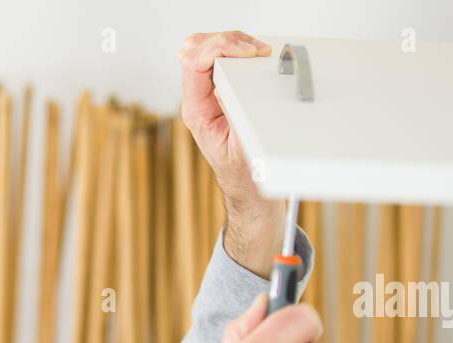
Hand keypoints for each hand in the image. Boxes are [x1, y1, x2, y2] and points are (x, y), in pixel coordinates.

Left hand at [180, 30, 281, 276]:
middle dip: (227, 41)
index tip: (251, 53)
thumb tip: (244, 84)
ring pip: (205, 49)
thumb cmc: (247, 174)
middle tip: (256, 51)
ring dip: (232, 43)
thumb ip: (240, 114)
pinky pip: (219, 59)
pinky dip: (236, 49)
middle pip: (196, 49)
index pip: (195, 65)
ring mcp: (207, 95)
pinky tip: (253, 55)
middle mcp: (197, 100)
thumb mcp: (246, 146)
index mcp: (197, 112)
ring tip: (257, 51)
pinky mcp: (220, 93)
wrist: (248, 191)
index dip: (221, 49)